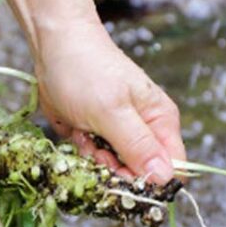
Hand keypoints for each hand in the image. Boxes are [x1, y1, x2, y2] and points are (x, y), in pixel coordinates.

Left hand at [36, 23, 185, 183]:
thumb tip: (165, 178)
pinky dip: (83, 151)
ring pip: (115, 171)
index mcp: (161, 122)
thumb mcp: (112, 111)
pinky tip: (77, 129)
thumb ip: (139, 146)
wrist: (53, 45)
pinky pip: (96, 160)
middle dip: (116, 169)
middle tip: (98, 147)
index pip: (172, 170)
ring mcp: (121, 135)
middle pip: (141, 175)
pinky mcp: (100, 136)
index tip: (123, 173)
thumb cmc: (86, 70)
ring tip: (85, 131)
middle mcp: (146, 131)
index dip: (150, 182)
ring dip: (95, 159)